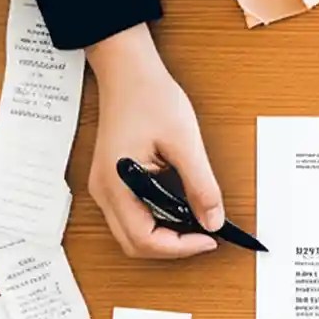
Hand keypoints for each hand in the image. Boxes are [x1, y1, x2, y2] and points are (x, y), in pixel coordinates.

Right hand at [86, 24, 224, 258]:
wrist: (127, 71)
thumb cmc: (149, 96)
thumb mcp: (185, 142)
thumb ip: (201, 185)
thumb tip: (213, 220)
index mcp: (117, 184)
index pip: (145, 239)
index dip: (180, 247)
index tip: (210, 240)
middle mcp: (104, 191)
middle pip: (135, 244)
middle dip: (172, 247)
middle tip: (205, 236)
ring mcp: (105, 186)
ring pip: (132, 232)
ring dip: (164, 235)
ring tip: (195, 221)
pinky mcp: (112, 180)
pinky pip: (131, 215)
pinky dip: (156, 220)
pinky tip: (178, 207)